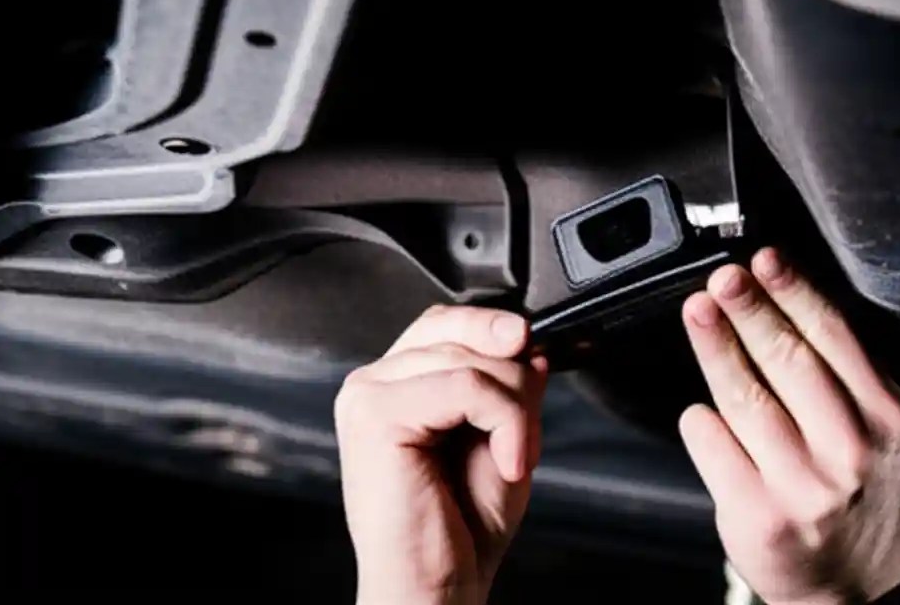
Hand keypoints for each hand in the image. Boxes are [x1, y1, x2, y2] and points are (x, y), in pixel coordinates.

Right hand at [334, 306, 547, 604]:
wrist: (436, 588)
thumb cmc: (461, 530)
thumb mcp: (504, 437)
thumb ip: (512, 387)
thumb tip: (528, 344)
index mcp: (396, 385)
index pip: (446, 321)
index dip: (493, 327)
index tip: (532, 348)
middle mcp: (373, 384)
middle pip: (463, 335)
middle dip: (515, 383)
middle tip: (524, 441)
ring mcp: (368, 395)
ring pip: (473, 361)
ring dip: (516, 411)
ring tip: (514, 460)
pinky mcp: (375, 414)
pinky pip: (467, 385)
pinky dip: (506, 422)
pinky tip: (508, 463)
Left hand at [679, 248, 899, 604]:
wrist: (851, 583)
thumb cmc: (855, 489)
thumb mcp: (875, 427)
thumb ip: (840, 372)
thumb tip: (777, 296)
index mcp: (887, 418)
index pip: (835, 338)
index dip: (794, 292)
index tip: (763, 260)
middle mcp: (851, 453)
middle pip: (788, 362)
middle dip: (749, 310)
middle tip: (721, 279)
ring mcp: (803, 487)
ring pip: (745, 399)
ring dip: (716, 348)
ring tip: (698, 313)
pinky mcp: (758, 514)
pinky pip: (715, 445)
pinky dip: (701, 419)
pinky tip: (702, 409)